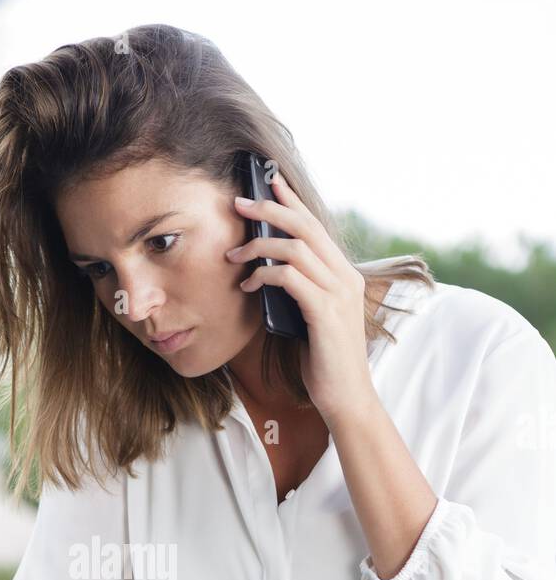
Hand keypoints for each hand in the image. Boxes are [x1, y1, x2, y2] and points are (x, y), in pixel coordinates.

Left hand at [226, 168, 377, 424]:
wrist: (345, 396)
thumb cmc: (324, 360)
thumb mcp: (310, 317)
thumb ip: (298, 291)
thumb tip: (264, 272)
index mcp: (344, 274)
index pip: (315, 226)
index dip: (291, 202)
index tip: (268, 183)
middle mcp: (345, 276)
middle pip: (305, 226)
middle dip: (270, 209)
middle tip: (239, 202)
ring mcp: (338, 293)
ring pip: (295, 248)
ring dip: (259, 246)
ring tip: (233, 255)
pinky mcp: (325, 312)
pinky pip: (290, 278)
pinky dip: (264, 276)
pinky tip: (247, 285)